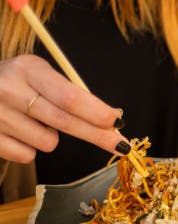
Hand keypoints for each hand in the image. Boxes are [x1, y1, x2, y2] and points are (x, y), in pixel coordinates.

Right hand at [0, 55, 128, 163]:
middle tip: (121, 145)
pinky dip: (29, 148)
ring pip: (48, 143)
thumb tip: (111, 119)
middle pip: (65, 121)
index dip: (96, 112)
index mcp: (27, 68)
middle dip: (97, 135)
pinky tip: (18, 132)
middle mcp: (9, 89)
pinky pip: (27, 155)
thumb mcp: (39, 75)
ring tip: (33, 122)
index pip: (68, 96)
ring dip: (51, 137)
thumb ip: (70, 94)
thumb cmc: (17, 84)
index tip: (117, 122)